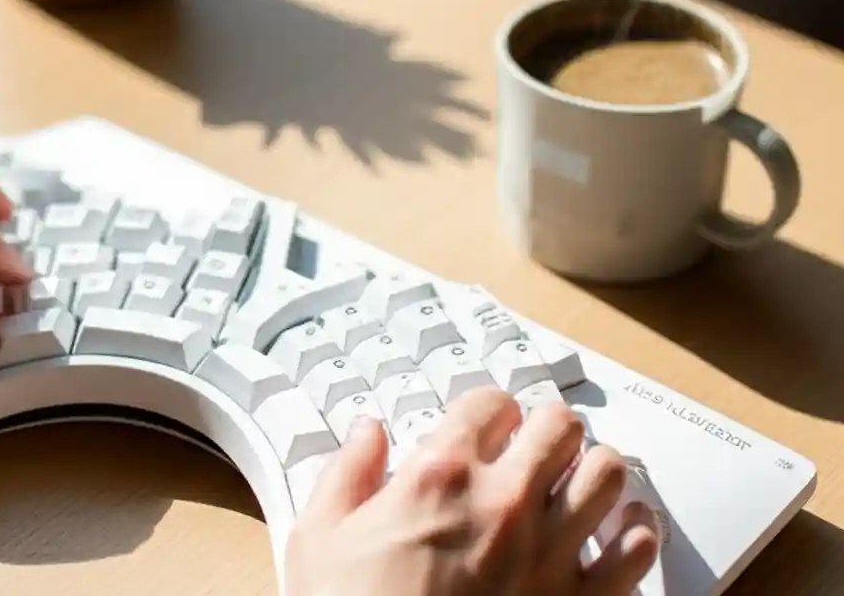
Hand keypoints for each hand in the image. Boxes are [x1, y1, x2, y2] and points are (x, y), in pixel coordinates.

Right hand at [285, 387, 659, 595]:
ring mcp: (550, 552)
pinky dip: (634, 532)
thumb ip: (347, 473)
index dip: (489, 409)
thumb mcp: (320, 538)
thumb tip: (366, 432)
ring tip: (579, 479)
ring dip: (594, 469)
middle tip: (538, 443)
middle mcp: (504, 504)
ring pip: (608, 474)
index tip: (486, 424)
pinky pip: (637, 548)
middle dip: (548, 428)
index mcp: (440, 478)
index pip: (490, 403)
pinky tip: (618, 531)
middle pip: (560, 426)